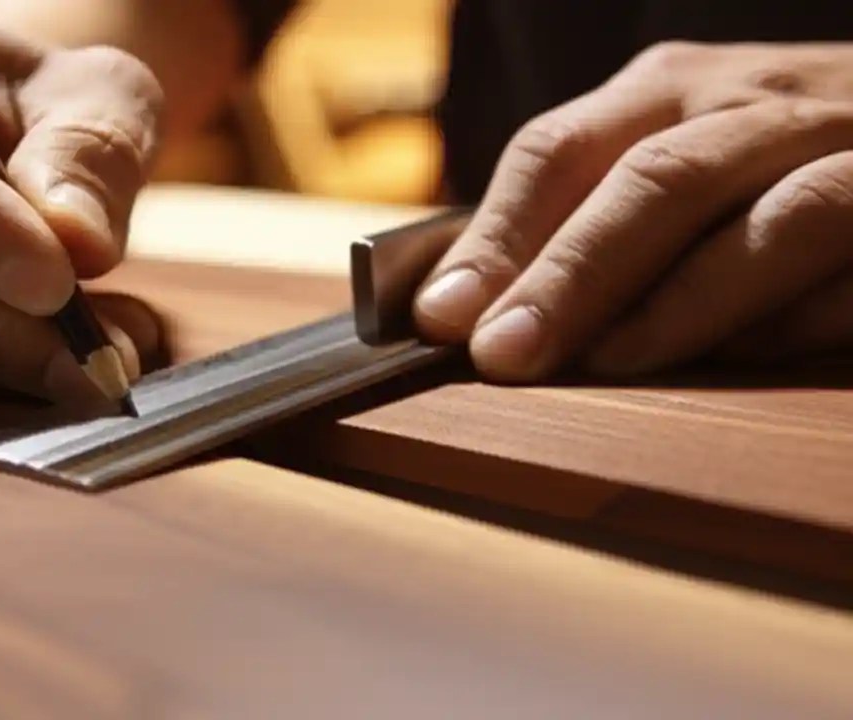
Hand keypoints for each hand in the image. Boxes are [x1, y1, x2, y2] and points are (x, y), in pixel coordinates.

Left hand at [414, 42, 852, 380]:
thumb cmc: (773, 155)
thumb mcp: (672, 152)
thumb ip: (583, 213)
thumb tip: (462, 306)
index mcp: (672, 90)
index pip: (560, 150)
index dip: (498, 235)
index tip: (440, 316)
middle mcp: (757, 106)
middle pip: (656, 182)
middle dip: (571, 274)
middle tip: (503, 354)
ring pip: (776, 220)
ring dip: (682, 301)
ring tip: (610, 360)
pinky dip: (801, 318)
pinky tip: (741, 356)